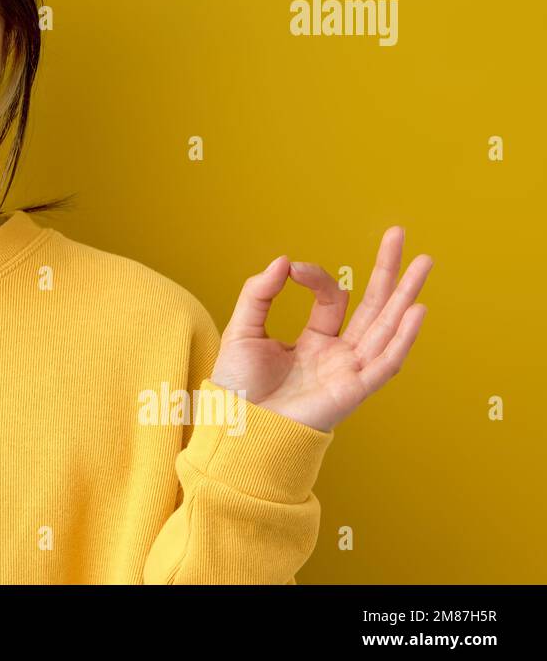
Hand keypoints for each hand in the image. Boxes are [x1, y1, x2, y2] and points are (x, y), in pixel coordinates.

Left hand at [209, 226, 432, 432]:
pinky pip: (385, 363)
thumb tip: (283, 260)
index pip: (332, 298)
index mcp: (314, 340)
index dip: (316, 277)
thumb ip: (260, 293)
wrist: (236, 425)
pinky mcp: (353, 391)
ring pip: (386, 328)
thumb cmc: (238, 385)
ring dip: (406, 295)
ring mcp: (349, 371)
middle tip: (400, 235)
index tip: (290, 269)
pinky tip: (416, 311)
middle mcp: (338, 354)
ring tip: (425, 262)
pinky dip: (402, 338)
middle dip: (388, 272)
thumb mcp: (243, 328)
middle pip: (373, 307)